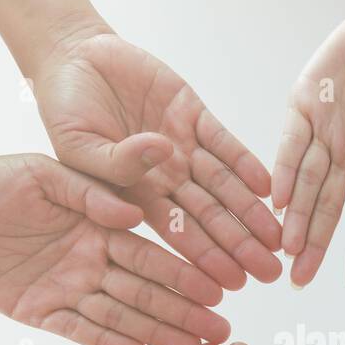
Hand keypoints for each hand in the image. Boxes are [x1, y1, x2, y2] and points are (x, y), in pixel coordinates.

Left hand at [0, 154, 230, 344]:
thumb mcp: (39, 175)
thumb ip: (87, 192)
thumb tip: (134, 211)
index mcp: (98, 225)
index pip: (151, 252)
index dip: (185, 271)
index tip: (220, 287)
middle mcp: (91, 260)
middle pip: (147, 291)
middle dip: (187, 312)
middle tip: (224, 332)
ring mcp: (69, 289)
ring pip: (123, 315)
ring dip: (161, 333)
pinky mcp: (41, 314)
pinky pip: (81, 332)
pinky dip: (109, 343)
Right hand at [33, 29, 282, 290]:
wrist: (74, 59)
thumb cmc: (65, 110)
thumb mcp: (77, 145)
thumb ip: (116, 163)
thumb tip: (160, 155)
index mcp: (136, 194)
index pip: (177, 233)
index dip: (204, 258)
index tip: (231, 286)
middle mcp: (166, 176)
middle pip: (210, 216)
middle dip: (240, 245)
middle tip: (271, 274)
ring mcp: (183, 145)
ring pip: (224, 184)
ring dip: (251, 211)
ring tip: (278, 239)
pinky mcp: (192, 112)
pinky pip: (224, 141)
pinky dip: (246, 161)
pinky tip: (268, 187)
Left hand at [273, 10, 344, 288]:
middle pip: (329, 208)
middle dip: (315, 245)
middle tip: (299, 281)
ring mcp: (322, 138)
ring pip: (306, 185)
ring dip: (295, 218)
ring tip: (285, 251)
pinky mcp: (300, 111)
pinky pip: (290, 145)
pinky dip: (284, 171)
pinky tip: (277, 199)